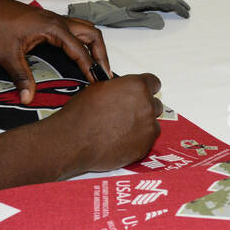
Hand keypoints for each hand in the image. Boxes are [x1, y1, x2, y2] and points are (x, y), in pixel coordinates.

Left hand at [0, 0, 108, 104]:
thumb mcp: (7, 55)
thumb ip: (21, 77)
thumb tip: (28, 98)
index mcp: (53, 27)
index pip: (80, 49)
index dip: (90, 67)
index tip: (97, 82)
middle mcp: (58, 21)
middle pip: (92, 34)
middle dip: (101, 54)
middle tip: (104, 74)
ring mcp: (54, 19)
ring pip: (85, 29)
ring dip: (94, 45)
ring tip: (97, 65)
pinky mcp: (48, 22)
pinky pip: (74, 29)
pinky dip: (83, 41)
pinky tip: (78, 55)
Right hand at [43, 73, 163, 172]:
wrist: (74, 140)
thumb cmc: (82, 114)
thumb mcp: (100, 88)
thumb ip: (119, 88)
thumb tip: (121, 92)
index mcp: (136, 86)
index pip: (153, 83)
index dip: (146, 89)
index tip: (142, 94)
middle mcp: (146, 105)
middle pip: (154, 104)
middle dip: (143, 108)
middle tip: (127, 114)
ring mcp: (148, 127)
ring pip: (152, 124)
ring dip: (142, 126)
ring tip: (121, 130)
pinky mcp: (144, 147)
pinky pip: (147, 142)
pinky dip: (137, 141)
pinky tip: (120, 141)